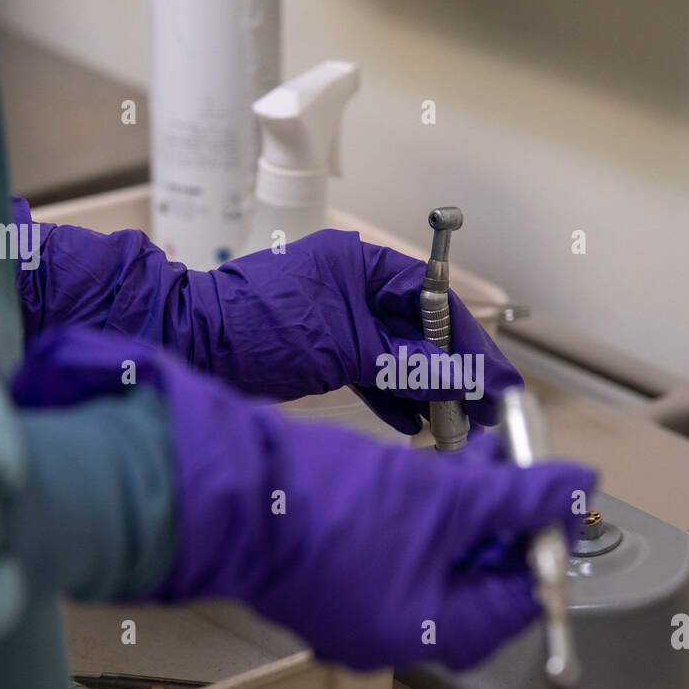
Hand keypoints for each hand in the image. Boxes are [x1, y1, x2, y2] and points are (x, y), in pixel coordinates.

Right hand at [12, 329, 595, 669]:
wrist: (224, 484)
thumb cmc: (326, 505)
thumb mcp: (441, 498)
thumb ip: (517, 497)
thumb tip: (578, 489)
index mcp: (422, 634)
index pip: (512, 604)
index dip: (545, 547)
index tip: (562, 500)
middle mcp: (391, 630)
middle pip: (476, 581)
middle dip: (507, 519)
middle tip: (529, 468)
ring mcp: (358, 601)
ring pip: (438, 557)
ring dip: (471, 505)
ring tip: (490, 447)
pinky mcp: (334, 567)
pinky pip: (401, 546)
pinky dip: (429, 509)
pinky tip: (444, 461)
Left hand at [213, 229, 523, 431]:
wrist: (191, 345)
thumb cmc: (259, 329)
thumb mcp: (343, 348)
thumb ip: (404, 365)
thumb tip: (458, 382)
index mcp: (361, 264)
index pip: (434, 299)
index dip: (470, 340)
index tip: (497, 376)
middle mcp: (353, 285)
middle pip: (419, 328)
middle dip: (451, 370)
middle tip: (485, 409)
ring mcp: (337, 318)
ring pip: (396, 353)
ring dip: (424, 388)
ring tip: (455, 424)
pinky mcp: (322, 349)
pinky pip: (369, 370)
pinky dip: (391, 395)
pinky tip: (414, 422)